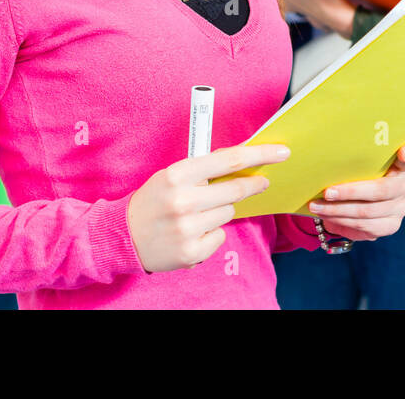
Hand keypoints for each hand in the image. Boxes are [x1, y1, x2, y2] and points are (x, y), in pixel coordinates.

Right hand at [127, 143, 289, 271]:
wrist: (122, 236)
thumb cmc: (154, 200)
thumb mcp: (171, 175)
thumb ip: (203, 169)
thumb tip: (243, 161)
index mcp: (177, 175)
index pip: (229, 160)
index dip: (260, 155)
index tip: (282, 153)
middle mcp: (182, 201)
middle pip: (236, 189)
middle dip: (254, 184)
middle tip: (263, 182)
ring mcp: (187, 228)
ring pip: (228, 212)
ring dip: (221, 210)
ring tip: (197, 213)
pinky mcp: (190, 252)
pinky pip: (220, 235)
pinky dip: (212, 232)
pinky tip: (192, 232)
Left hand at [308, 141, 404, 240]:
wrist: (357, 203)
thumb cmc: (354, 176)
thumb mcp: (356, 166)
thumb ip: (352, 161)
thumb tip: (324, 158)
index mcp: (400, 164)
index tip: (402, 152)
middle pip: (380, 190)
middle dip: (350, 192)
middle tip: (327, 192)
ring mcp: (401, 207)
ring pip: (368, 211)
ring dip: (338, 210)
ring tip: (317, 206)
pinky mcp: (392, 225)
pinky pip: (365, 226)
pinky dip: (342, 221)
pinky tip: (327, 217)